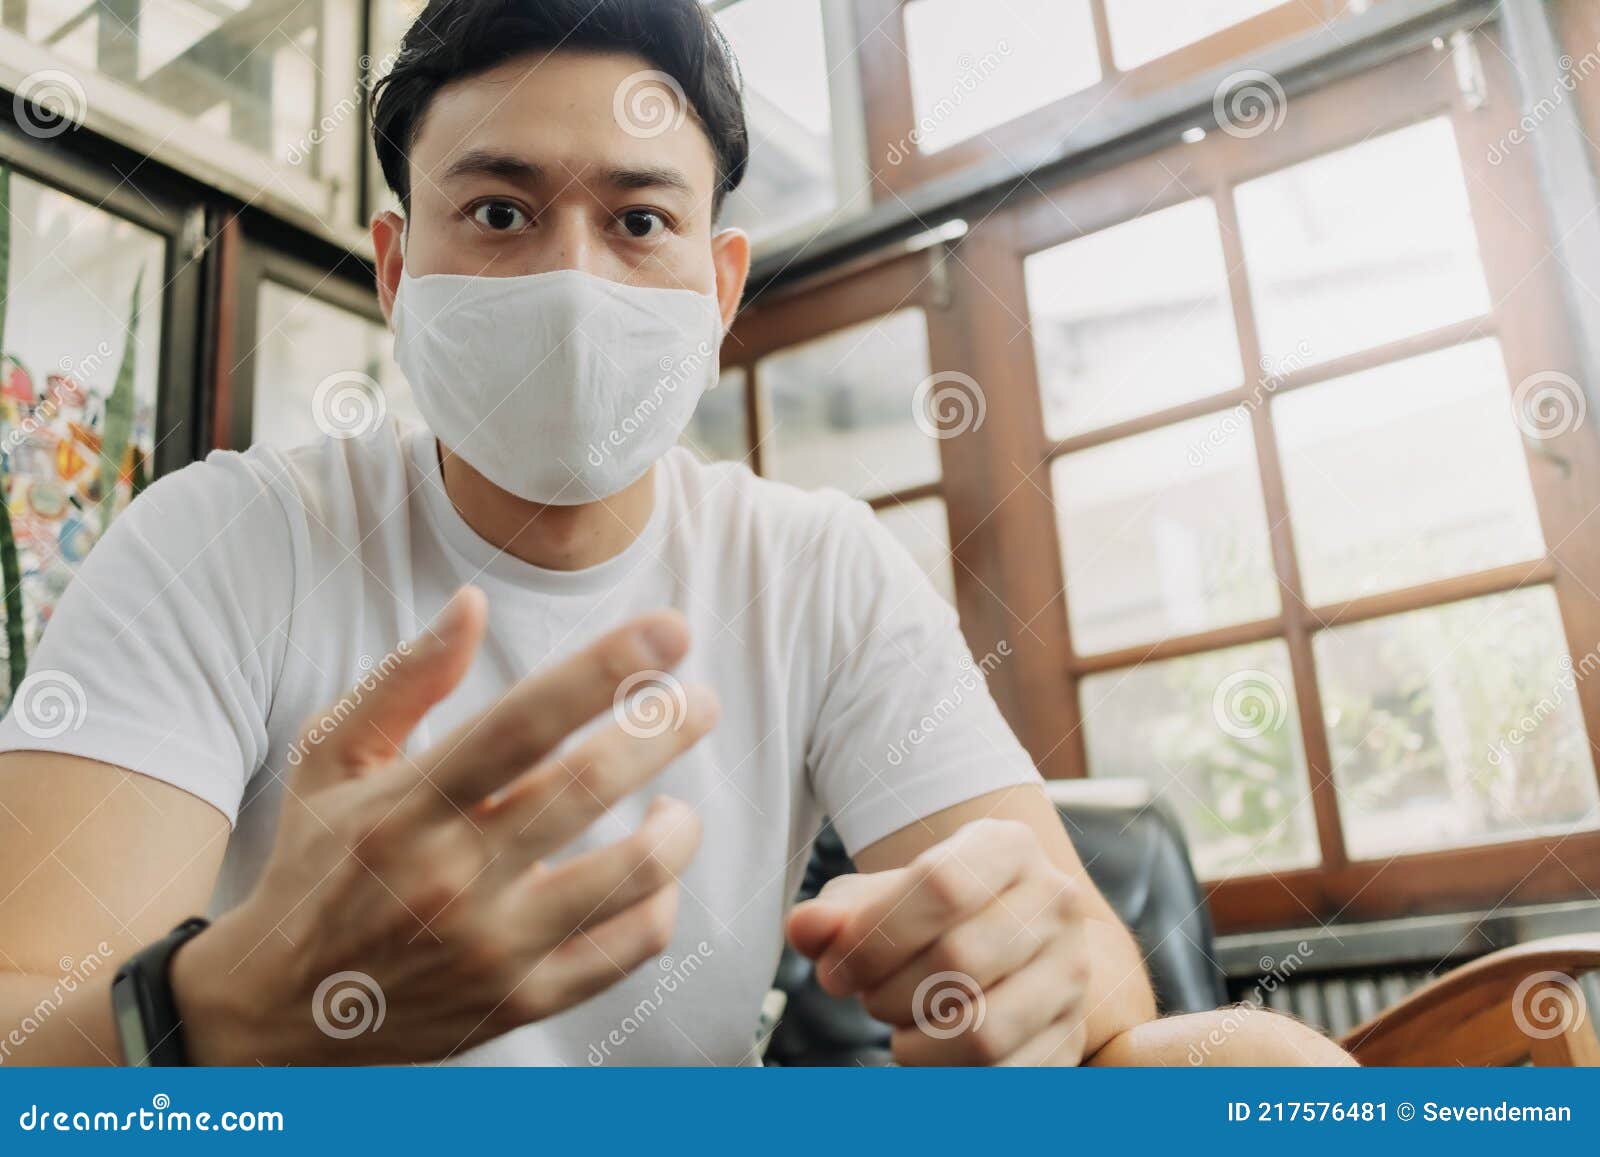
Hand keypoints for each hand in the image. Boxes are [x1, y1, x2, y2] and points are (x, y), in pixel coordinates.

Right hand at [172, 586, 716, 1064]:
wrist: (279, 1014)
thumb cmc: (315, 866)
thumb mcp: (332, 762)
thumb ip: (405, 680)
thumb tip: (472, 603)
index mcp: (410, 806)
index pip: (525, 721)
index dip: (605, 668)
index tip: (671, 630)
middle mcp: (454, 876)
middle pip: (591, 786)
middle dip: (664, 729)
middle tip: (700, 701)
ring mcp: (493, 947)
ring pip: (630, 875)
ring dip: (679, 826)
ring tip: (678, 801)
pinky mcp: (521, 1002)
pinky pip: (626, 949)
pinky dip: (660, 903)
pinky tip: (652, 873)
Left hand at [786, 818, 1089, 1065]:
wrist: (1002, 936)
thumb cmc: (925, 914)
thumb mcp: (879, 898)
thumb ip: (836, 913)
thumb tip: (804, 929)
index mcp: (1008, 846)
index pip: (942, 885)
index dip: (874, 936)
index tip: (834, 969)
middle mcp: (1054, 903)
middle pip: (958, 961)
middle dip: (887, 993)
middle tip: (866, 996)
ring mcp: (1071, 972)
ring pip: (983, 1031)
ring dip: (916, 1042)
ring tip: (897, 1023)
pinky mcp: (1069, 1034)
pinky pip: (1002, 1077)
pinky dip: (946, 1076)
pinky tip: (926, 1049)